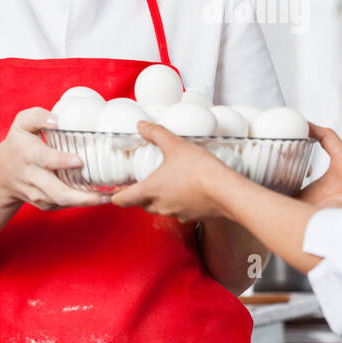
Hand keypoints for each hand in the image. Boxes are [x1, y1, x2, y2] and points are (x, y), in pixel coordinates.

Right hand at [0, 107, 105, 209]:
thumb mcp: (21, 124)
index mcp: (29, 155)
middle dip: (83, 196)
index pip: (45, 160)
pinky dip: (84, 203)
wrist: (2, 174)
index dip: (61, 161)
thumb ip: (38, 116)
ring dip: (89, 202)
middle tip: (108, 193)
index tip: (79, 161)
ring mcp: (39, 194)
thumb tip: (58, 120)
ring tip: (114, 196)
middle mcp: (33, 178)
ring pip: (64, 202)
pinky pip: (65, 205)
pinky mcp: (45, 204)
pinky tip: (103, 197)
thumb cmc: (18, 144)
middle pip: (58, 192)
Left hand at [110, 120, 233, 222]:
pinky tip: (188, 189)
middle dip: (140, 194)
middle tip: (144, 180)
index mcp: (150, 190)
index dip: (115, 195)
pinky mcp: (191, 217)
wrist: (226, 192)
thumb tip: (141, 125)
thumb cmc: (199, 170)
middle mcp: (160, 205)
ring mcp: (176, 213)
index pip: (122, 200)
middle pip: (141, 204)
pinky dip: (179, 202)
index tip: (114, 191)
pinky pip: (179, 210)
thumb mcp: (175, 145)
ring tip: (168, 181)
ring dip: (160, 198)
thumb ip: (156, 134)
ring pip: (160, 208)